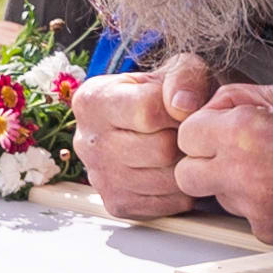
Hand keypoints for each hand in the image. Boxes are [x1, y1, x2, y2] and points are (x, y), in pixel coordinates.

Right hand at [70, 49, 212, 218]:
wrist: (151, 122)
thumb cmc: (163, 93)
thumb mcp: (177, 69)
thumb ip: (184, 77)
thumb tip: (183, 105)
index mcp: (93, 100)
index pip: (147, 111)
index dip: (179, 109)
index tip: (182, 106)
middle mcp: (87, 142)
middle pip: (160, 150)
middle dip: (183, 139)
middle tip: (184, 131)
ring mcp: (99, 178)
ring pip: (167, 180)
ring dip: (186, 165)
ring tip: (181, 148)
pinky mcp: (117, 204)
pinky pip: (167, 204)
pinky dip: (182, 189)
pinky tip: (174, 168)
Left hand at [168, 79, 272, 245]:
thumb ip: (237, 99)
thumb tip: (208, 108)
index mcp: (242, 134)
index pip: (185, 136)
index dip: (203, 129)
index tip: (220, 129)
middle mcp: (242, 174)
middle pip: (188, 175)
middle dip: (203, 161)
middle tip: (234, 152)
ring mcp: (256, 208)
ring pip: (219, 197)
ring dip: (234, 183)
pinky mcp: (271, 231)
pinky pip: (247, 217)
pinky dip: (261, 204)